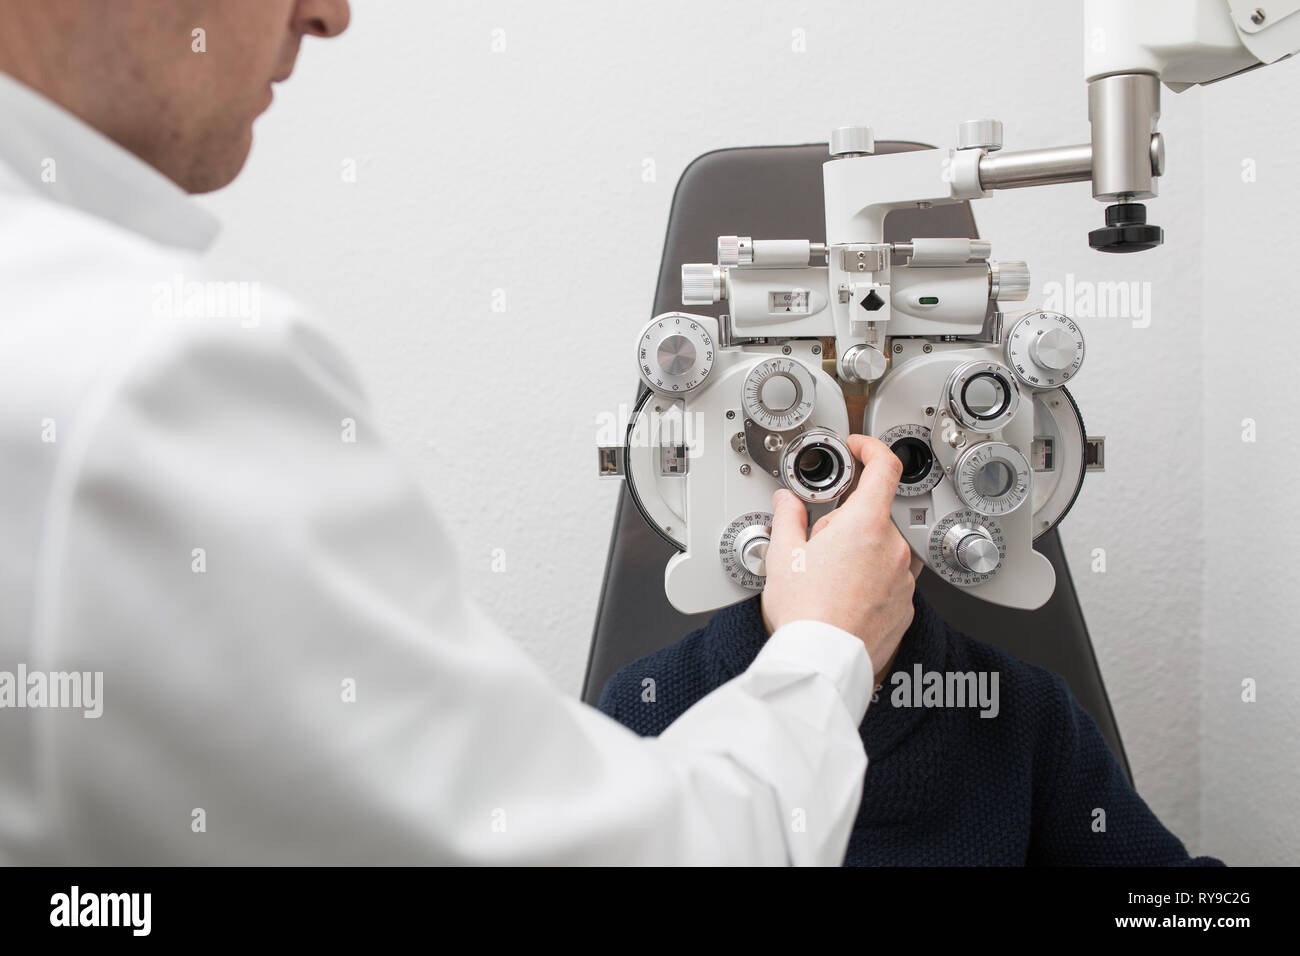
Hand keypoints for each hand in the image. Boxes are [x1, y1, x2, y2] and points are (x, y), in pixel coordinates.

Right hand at [760, 435, 920, 678]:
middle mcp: (893, 548)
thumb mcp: (783, 555)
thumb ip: (788, 517)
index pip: (884, 467)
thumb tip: (787, 503)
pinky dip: (870, 580)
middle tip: (818, 544)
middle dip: (848, 520)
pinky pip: (890, 579)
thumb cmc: (806, 613)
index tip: (858, 449)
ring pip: (884, 548)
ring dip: (861, 552)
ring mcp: (904, 579)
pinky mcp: (906, 606)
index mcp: (866, 525)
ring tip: (829, 576)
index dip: (871, 449)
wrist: (823, 662)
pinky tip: (843, 596)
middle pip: (875, 514)